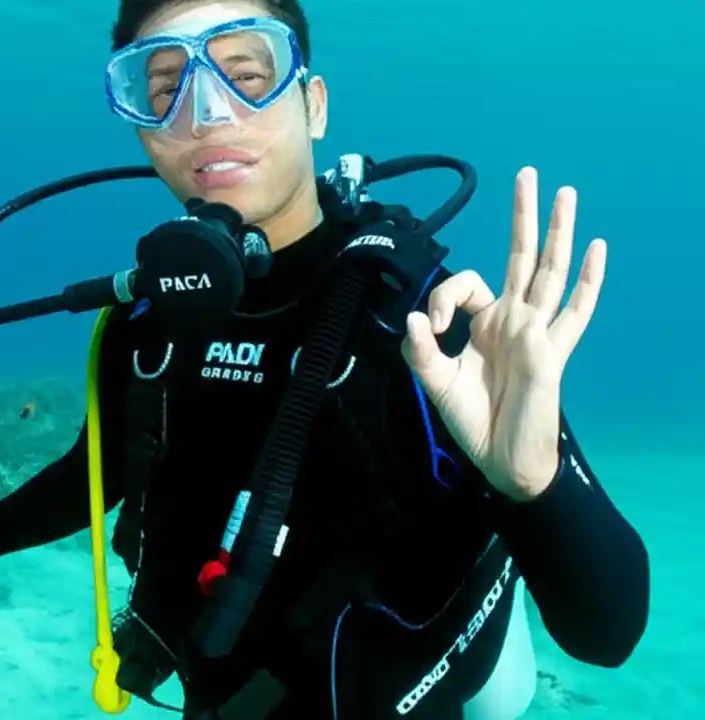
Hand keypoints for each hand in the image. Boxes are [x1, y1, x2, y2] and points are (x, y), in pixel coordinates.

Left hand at [402, 167, 606, 500]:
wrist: (502, 459)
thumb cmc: (473, 421)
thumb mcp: (436, 383)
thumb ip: (420, 352)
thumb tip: (412, 318)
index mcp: (485, 324)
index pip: (467, 286)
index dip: (443, 296)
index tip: (428, 326)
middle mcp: (513, 321)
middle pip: (521, 257)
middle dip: (524, 215)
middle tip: (528, 173)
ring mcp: (536, 333)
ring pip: (550, 272)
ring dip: (558, 232)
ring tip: (567, 193)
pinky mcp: (551, 352)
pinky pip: (574, 312)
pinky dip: (585, 281)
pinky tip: (595, 249)